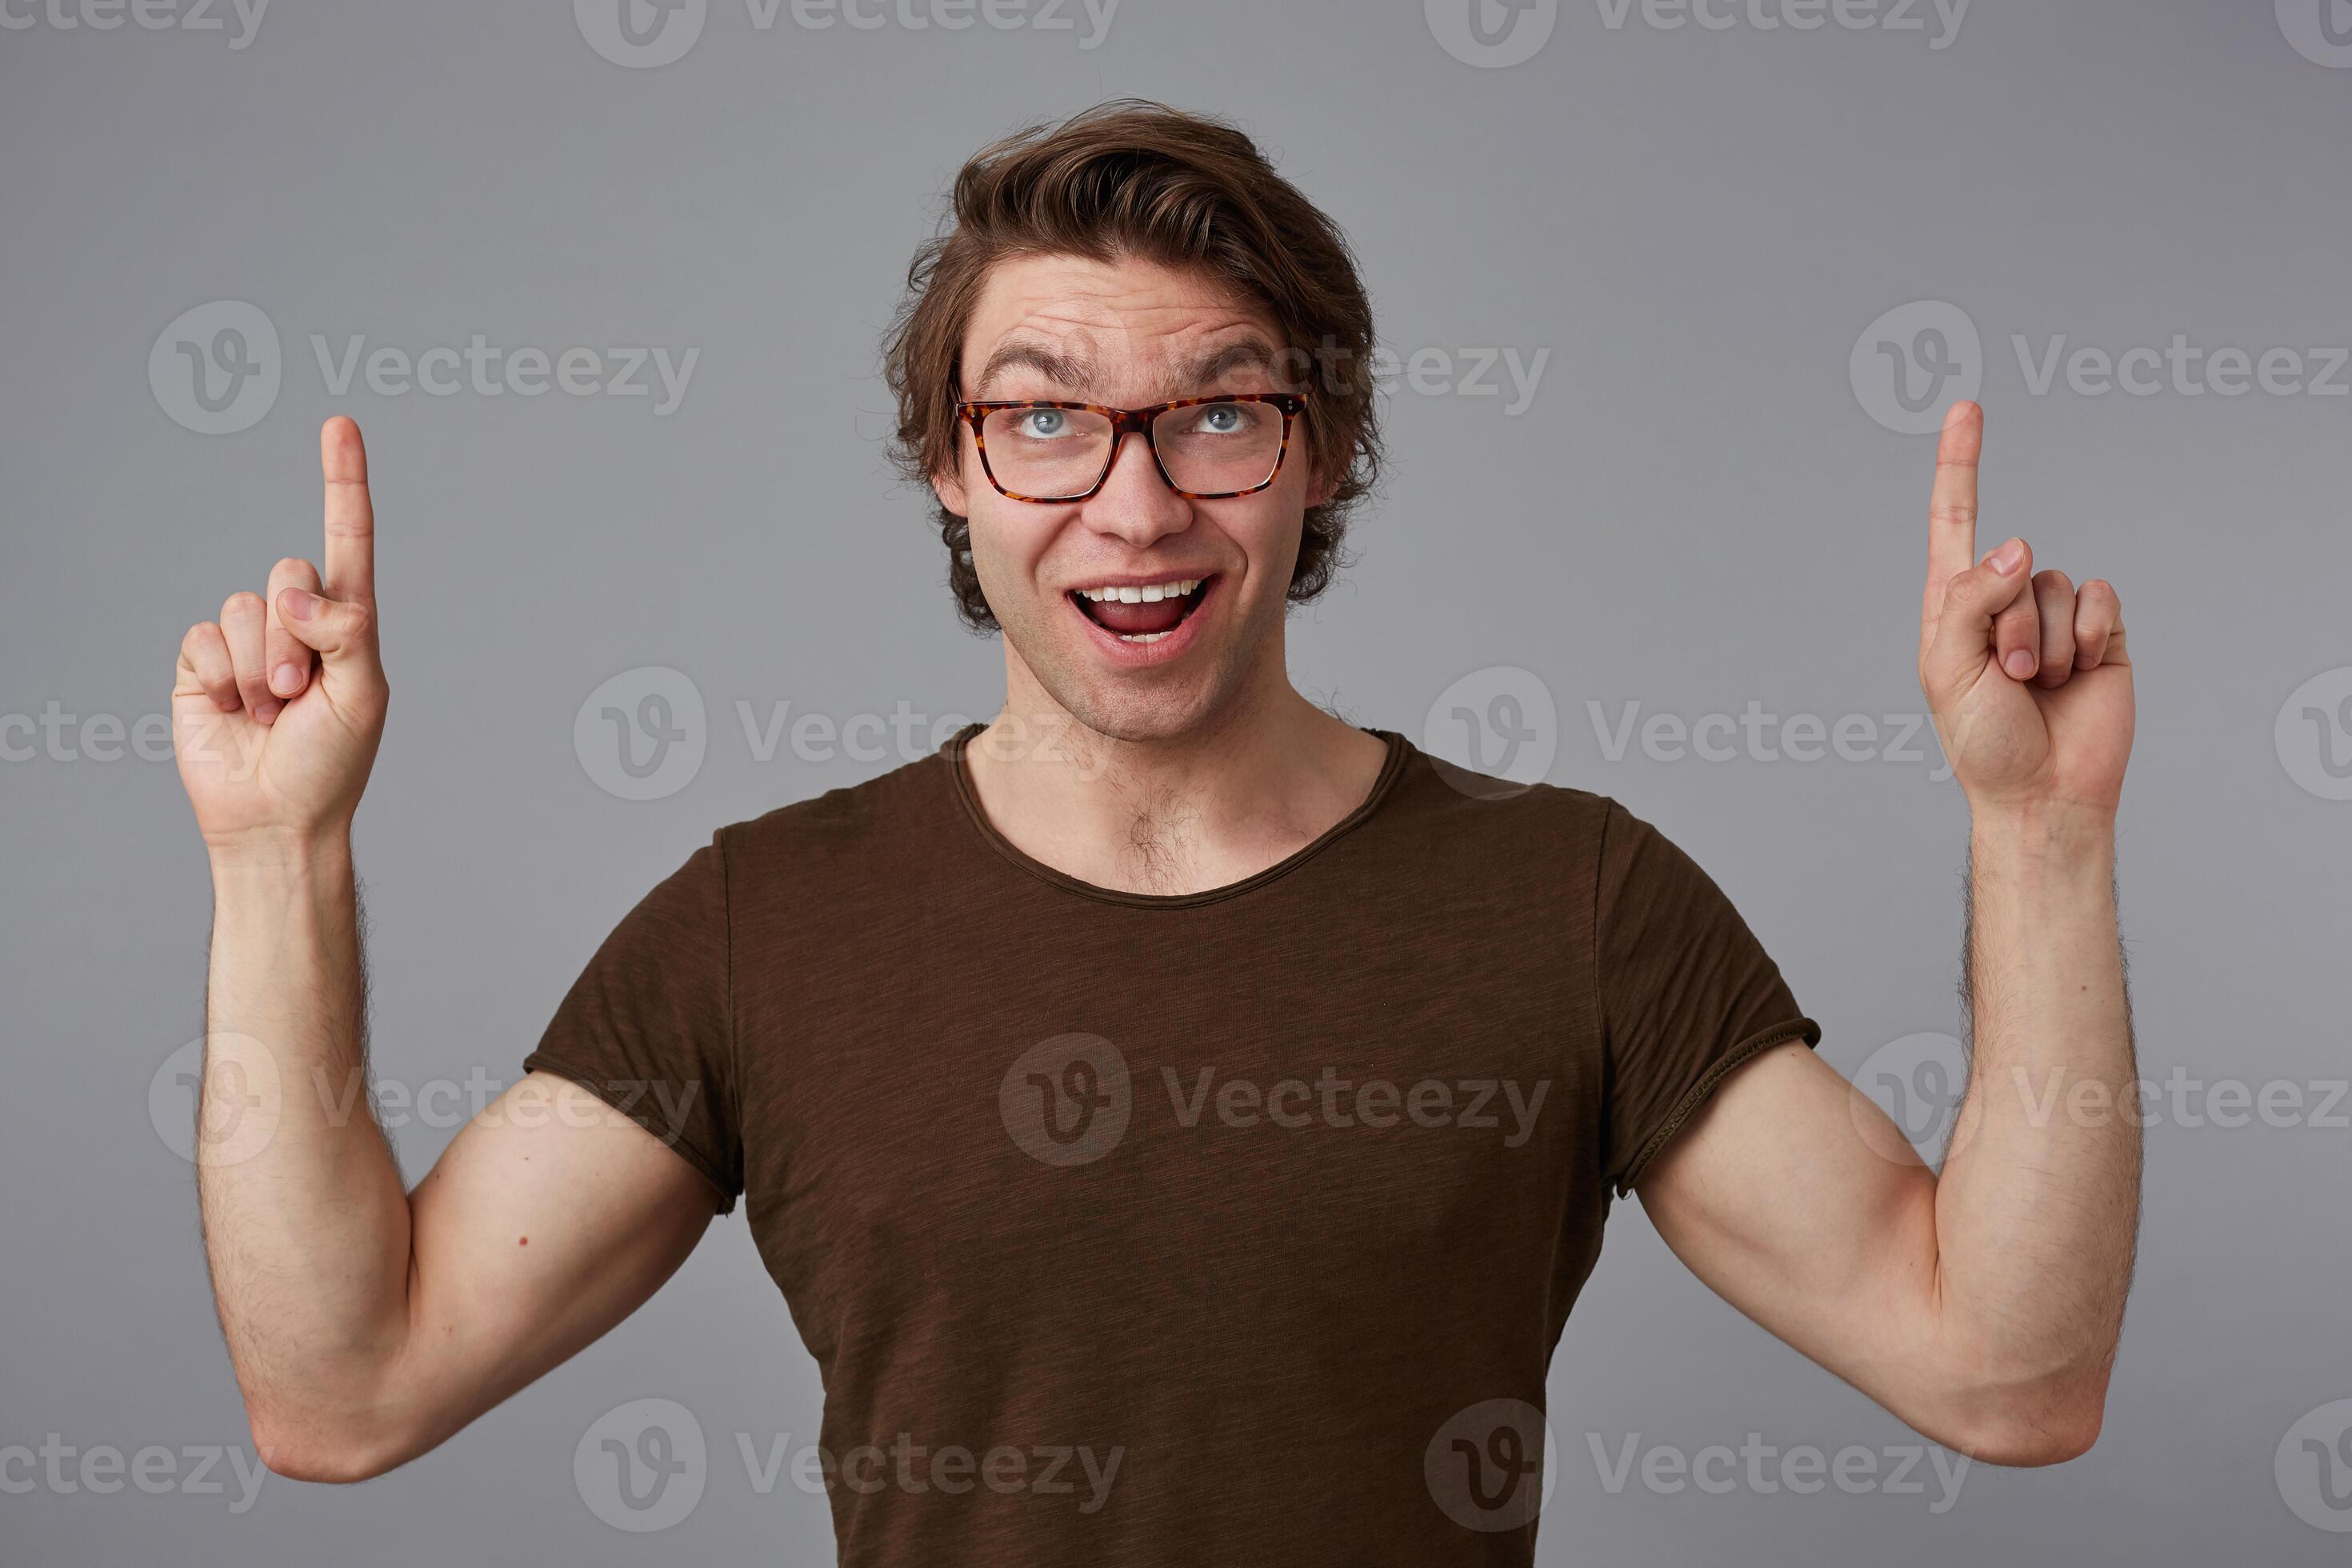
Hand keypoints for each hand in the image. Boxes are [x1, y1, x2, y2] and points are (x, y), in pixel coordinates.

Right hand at [172, 417, 389, 852]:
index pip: (349, 541)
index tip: (340, 425)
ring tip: (273, 711)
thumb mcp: (363, 695)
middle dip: (297, 636)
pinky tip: (235, 713)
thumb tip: (295, 591)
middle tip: (302, 693)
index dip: (342, 482)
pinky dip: (223, 678)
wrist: (275, 819)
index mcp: (348, 624)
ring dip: (262, 666)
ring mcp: (248, 642)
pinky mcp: (202, 664)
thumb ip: (345, 632)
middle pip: (289, 571)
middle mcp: (297, 623)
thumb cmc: (331, 764)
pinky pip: (204, 638)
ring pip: (246, 606)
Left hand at [1917, 402, 2132, 816]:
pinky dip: (2088, 634)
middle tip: (2006, 680)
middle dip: (2008, 624)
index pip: (1955, 521)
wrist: (2043, 790)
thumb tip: (2017, 544)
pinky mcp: (2101, 631)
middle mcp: (2004, 601)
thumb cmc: (1983, 740)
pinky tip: (2078, 673)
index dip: (1960, 464)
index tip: (1966, 407)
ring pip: (2056, 582)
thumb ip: (1970, 599)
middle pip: (2012, 562)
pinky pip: (2101, 597)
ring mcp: (2054, 615)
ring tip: (2036, 685)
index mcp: (1953, 607)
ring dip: (2046, 639)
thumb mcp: (1948, 668)